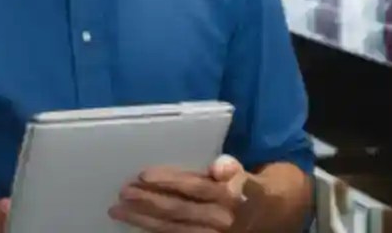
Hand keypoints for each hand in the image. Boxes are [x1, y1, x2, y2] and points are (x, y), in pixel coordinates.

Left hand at [108, 155, 250, 231]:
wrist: (272, 214)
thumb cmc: (247, 187)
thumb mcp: (243, 172)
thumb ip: (229, 168)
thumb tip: (219, 165)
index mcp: (228, 196)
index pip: (194, 187)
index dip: (169, 180)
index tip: (143, 175)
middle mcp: (220, 218)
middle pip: (177, 210)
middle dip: (147, 202)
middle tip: (122, 194)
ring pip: (173, 229)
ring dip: (143, 221)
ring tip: (119, 211)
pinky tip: (138, 226)